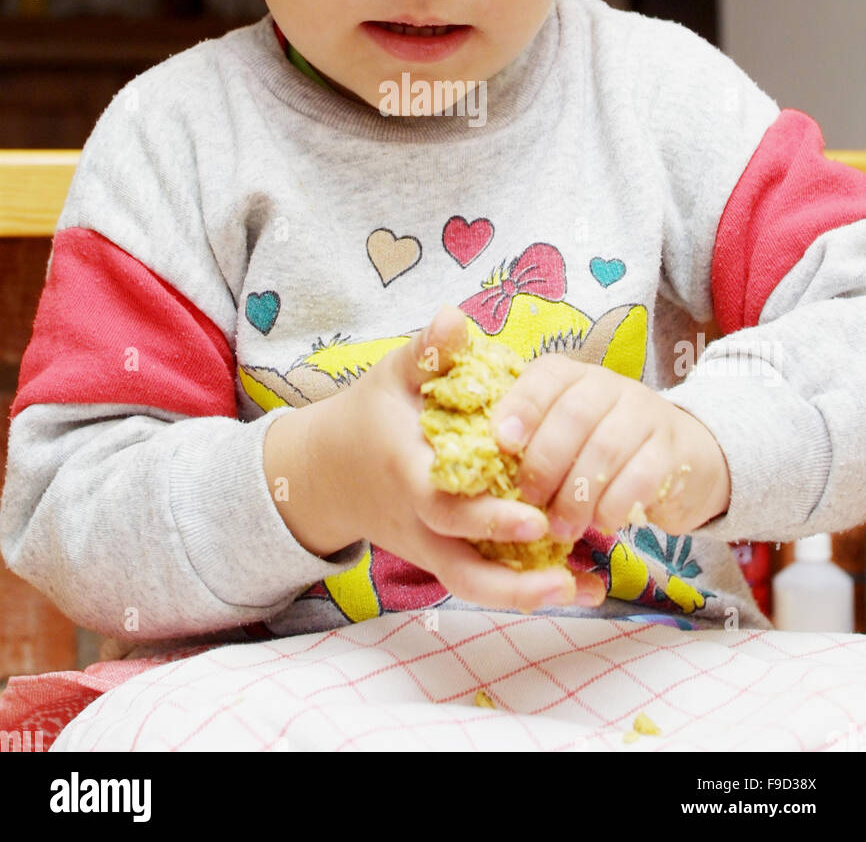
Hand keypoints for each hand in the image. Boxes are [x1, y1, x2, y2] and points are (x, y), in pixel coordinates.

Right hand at [338, 305, 606, 611]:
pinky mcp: (441, 557)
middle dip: (512, 578)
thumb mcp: (392, 377)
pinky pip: (482, 582)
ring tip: (582, 590)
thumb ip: (427, 352)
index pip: (444, 507)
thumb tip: (454, 317)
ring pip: (474, 585)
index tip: (534, 520)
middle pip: (461, 567)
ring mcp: (429, 547)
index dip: (488, 518)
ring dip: (526, 595)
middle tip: (565, 571)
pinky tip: (576, 586)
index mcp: (408, 474)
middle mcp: (418, 522)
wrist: (328, 471)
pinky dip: (526, 589)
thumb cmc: (370, 416)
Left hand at [488, 354, 730, 543]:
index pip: (546, 377)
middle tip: (530, 502)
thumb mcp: (563, 436)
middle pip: (574, 414)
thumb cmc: (600, 450)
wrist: (683, 458)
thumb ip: (527, 441)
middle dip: (546, 462)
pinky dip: (615, 504)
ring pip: (605, 447)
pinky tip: (602, 524)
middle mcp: (609, 385)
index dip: (522, 407)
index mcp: (573, 376)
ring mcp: (645, 413)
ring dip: (577, 494)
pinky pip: (641, 475)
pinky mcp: (672, 449)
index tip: (502, 443)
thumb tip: (479, 466)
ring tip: (562, 527)